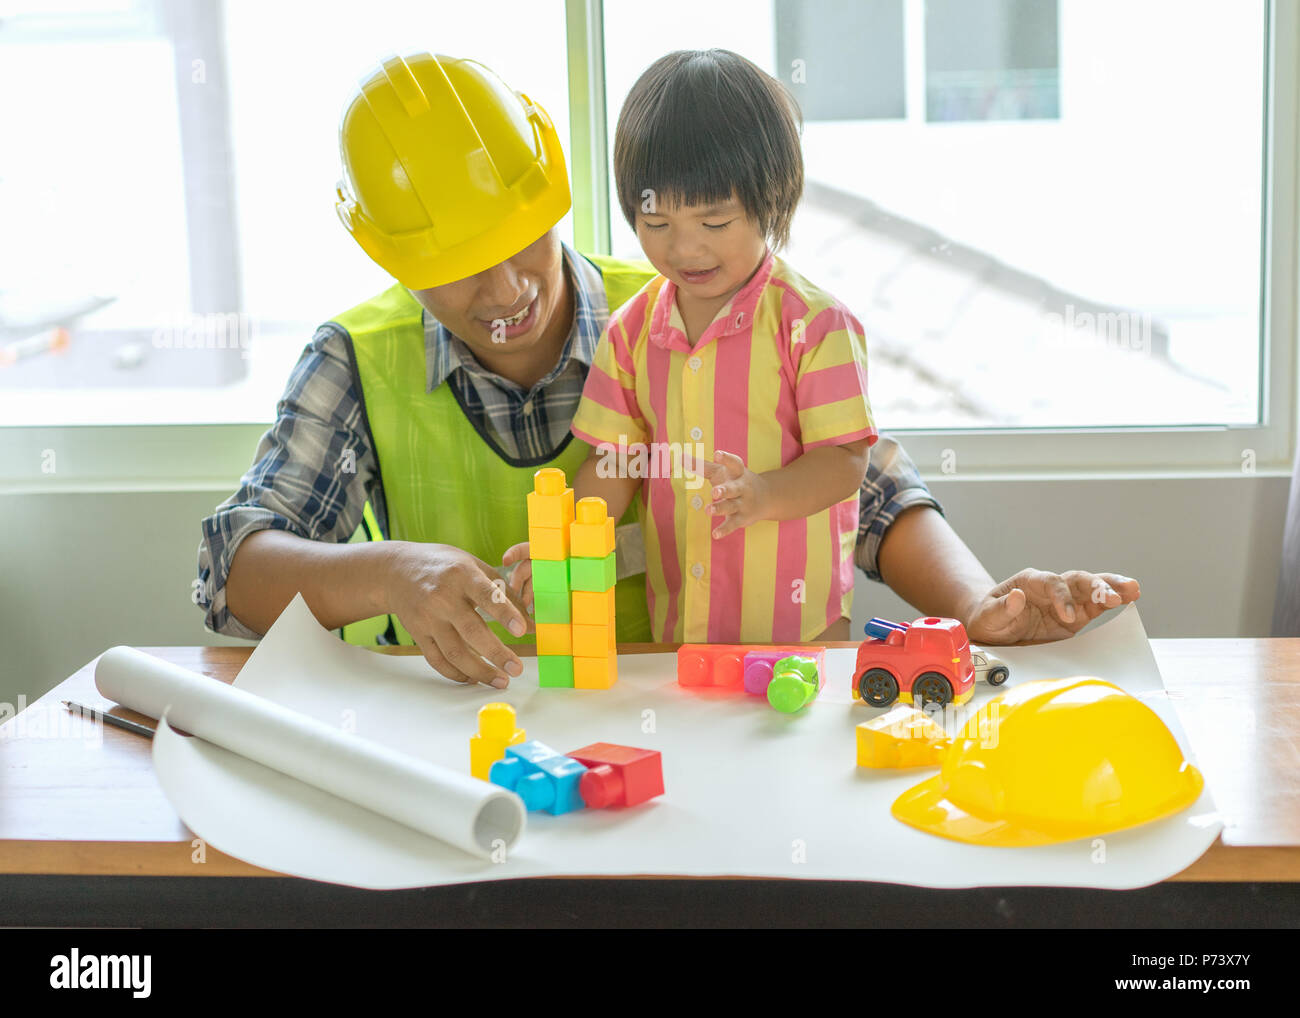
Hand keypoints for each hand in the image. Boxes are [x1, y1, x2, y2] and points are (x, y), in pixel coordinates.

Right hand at [383, 542, 529, 687]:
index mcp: (462, 575)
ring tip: (500, 681)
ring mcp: (428, 617)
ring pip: (454, 651)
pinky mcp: (417, 633)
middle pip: (471, 631)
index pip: (486, 596)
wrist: (396, 570)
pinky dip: (455, 673)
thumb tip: (531, 621)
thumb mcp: (474, 565)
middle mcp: (443, 597)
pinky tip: (473, 679)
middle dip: (496, 653)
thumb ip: (503, 591)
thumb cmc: (444, 566)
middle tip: (516, 669)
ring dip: (479, 671)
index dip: (505, 613)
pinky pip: (437, 659)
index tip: (522, 630)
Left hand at [701, 450, 769, 539]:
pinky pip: (732, 524)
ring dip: (720, 508)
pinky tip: (715, 534)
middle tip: (714, 492)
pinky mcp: (742, 518)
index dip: (726, 459)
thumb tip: (681, 457)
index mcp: (738, 472)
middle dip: (725, 490)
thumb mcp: (722, 471)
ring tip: (708, 511)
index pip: (734, 463)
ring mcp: (743, 504)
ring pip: (731, 507)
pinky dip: (724, 530)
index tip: (717, 454)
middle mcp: (742, 487)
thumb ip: (702, 466)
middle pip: (733, 489)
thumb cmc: (735, 480)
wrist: (766, 498)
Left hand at [961, 568, 1140, 644]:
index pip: (1051, 582)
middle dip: (1096, 586)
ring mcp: (1065, 600)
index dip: (1062, 596)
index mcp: (1030, 581)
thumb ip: (1001, 608)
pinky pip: (1096, 606)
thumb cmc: (988, 620)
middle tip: (1113, 597)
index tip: (1068, 616)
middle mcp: (1051, 587)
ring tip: (1133, 590)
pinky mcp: (1075, 616)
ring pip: (1092, 588)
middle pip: (1077, 580)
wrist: (993, 631)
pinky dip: (1112, 602)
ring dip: (1112, 588)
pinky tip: (1130, 599)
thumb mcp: (988, 617)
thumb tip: (1016, 597)